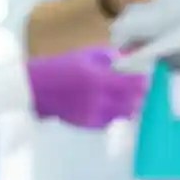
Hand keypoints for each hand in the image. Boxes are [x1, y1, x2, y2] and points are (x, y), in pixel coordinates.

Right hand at [26, 46, 148, 128]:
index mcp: (98, 79)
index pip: (133, 84)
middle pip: (133, 101)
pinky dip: (114, 112)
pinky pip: (111, 120)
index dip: (143, 80)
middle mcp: (98, 99)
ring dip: (128, 104)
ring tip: (122, 95)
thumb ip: (109, 56)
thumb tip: (130, 58)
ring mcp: (94, 114)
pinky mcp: (89, 125)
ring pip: (125, 113)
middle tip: (136, 85)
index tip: (144, 75)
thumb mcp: (84, 55)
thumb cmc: (59, 67)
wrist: (36, 89)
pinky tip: (106, 103)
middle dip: (138, 93)